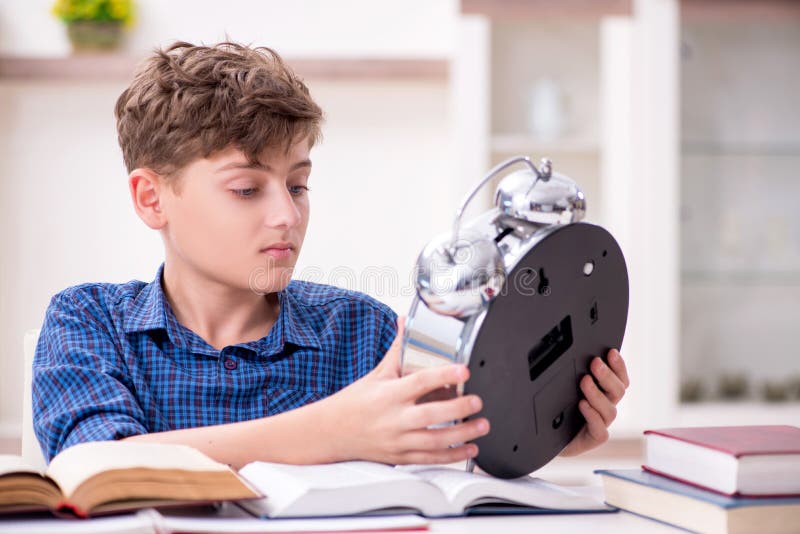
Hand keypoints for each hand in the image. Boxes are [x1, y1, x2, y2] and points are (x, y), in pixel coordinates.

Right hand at [319, 317, 489, 464]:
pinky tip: (470, 448)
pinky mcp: (400, 456)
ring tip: (481, 425)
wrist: (332, 432)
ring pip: (434, 441)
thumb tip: (405, 322)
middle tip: (478, 401)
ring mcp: (397, 440)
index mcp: (388, 394)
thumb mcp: (376, 374)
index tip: (464, 370)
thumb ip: (397, 350)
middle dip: (458, 408)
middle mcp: (394, 418)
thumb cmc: (355, 402)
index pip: (419, 382)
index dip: (443, 375)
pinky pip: (430, 458)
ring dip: (462, 434)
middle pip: (430, 414)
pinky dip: (453, 455)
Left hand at [559, 349, 629, 456]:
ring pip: (609, 410)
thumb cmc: (558, 409)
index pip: (619, 379)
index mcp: (603, 393)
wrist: (546, 437)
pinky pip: (600, 430)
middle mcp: (605, 407)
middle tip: (595, 362)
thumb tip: (576, 353)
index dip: (618, 366)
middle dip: (607, 375)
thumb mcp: (565, 386)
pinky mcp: (593, 439)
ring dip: (597, 393)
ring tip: (584, 381)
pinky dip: (592, 415)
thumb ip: (575, 373)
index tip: (611, 351)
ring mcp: (600, 424)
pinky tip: (582, 404)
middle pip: (618, 391)